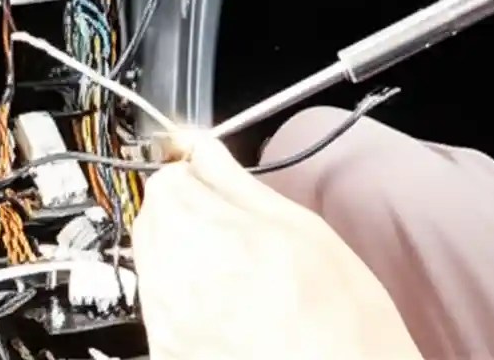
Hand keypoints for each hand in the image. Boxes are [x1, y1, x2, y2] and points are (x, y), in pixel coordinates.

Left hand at [132, 131, 419, 359]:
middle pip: (153, 218)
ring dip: (183, 256)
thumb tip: (206, 152)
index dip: (195, 177)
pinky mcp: (165, 349)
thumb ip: (238, 184)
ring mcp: (163, 318)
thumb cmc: (340, 321)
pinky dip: (184, 300)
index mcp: (198, 228)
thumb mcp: (302, 229)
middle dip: (186, 215)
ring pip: (154, 262)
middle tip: (235, 234)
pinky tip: (227, 308)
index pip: (166, 177)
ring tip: (237, 275)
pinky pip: (160, 307)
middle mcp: (168, 274)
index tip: (216, 186)